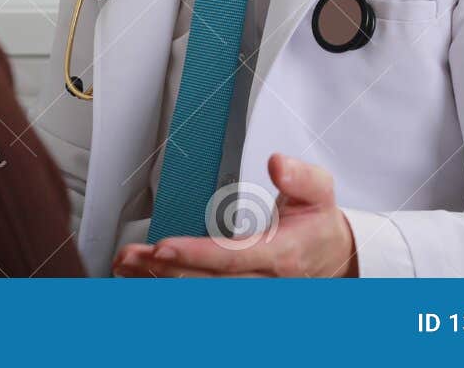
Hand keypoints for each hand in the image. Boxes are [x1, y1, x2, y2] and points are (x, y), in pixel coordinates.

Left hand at [112, 153, 358, 277]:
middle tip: (130, 256)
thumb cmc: (319, 225)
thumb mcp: (320, 191)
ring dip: (159, 283)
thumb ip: (300, 177)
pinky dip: (171, 291)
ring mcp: (252, 296)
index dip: (195, 255)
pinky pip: (203, 301)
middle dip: (163, 271)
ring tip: (126, 267)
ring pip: (201, 296)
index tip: (163, 248)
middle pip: (207, 283)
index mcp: (280, 254)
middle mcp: (263, 282)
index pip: (232, 258)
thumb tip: (278, 163)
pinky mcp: (241, 299)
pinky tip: (143, 281)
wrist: (338, 259)